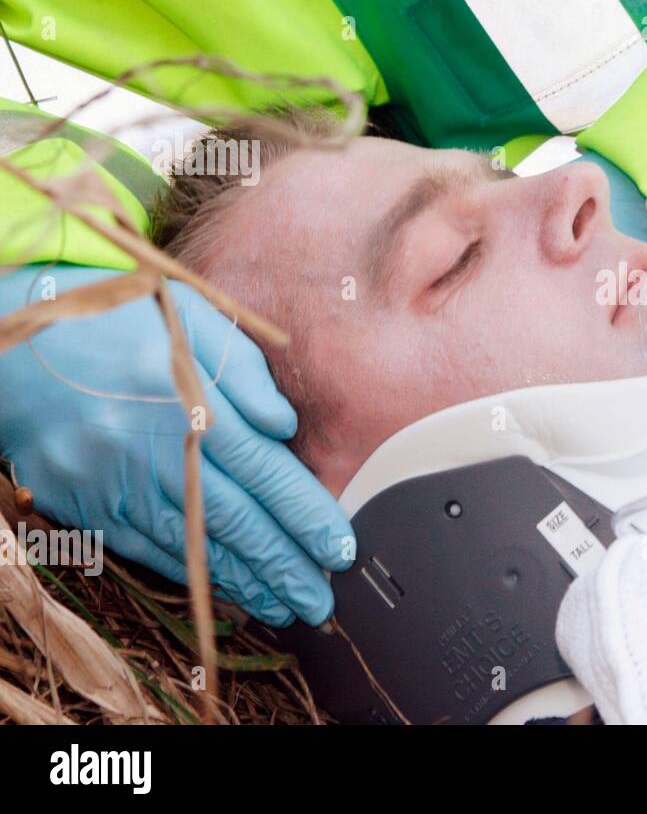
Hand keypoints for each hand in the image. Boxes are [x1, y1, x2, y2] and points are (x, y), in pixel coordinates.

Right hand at [0, 265, 354, 624]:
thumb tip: (285, 429)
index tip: (338, 549)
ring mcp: (115, 481)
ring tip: (284, 605)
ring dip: (243, 582)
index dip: (305, 515)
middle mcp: (152, 447)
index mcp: (189, 397)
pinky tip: (224, 589)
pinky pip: (147, 548)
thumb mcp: (193, 319)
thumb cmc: (118, 322)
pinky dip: (191, 573)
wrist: (14, 340)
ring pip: (191, 544)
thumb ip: (246, 374)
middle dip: (283, 566)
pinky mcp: (85, 502)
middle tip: (321, 600)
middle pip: (233, 520)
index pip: (263, 470)